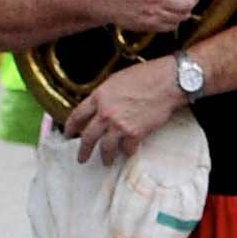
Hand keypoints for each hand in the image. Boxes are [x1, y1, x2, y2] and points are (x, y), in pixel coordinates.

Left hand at [59, 58, 184, 164]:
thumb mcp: (116, 80)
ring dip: (106, 156)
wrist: (167, 82)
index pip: (77, 115)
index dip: (71, 126)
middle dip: (83, 150)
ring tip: (106, 161)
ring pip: (106, 147)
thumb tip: (101, 106)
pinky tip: (128, 152)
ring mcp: (119, 125)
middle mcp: (105, 113)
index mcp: (99, 97)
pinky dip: (128, 151)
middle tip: (81, 158)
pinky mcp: (135, 133)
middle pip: (88, 136)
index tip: (69, 134)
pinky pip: (128, 148)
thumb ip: (105, 95)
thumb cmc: (146, 76)